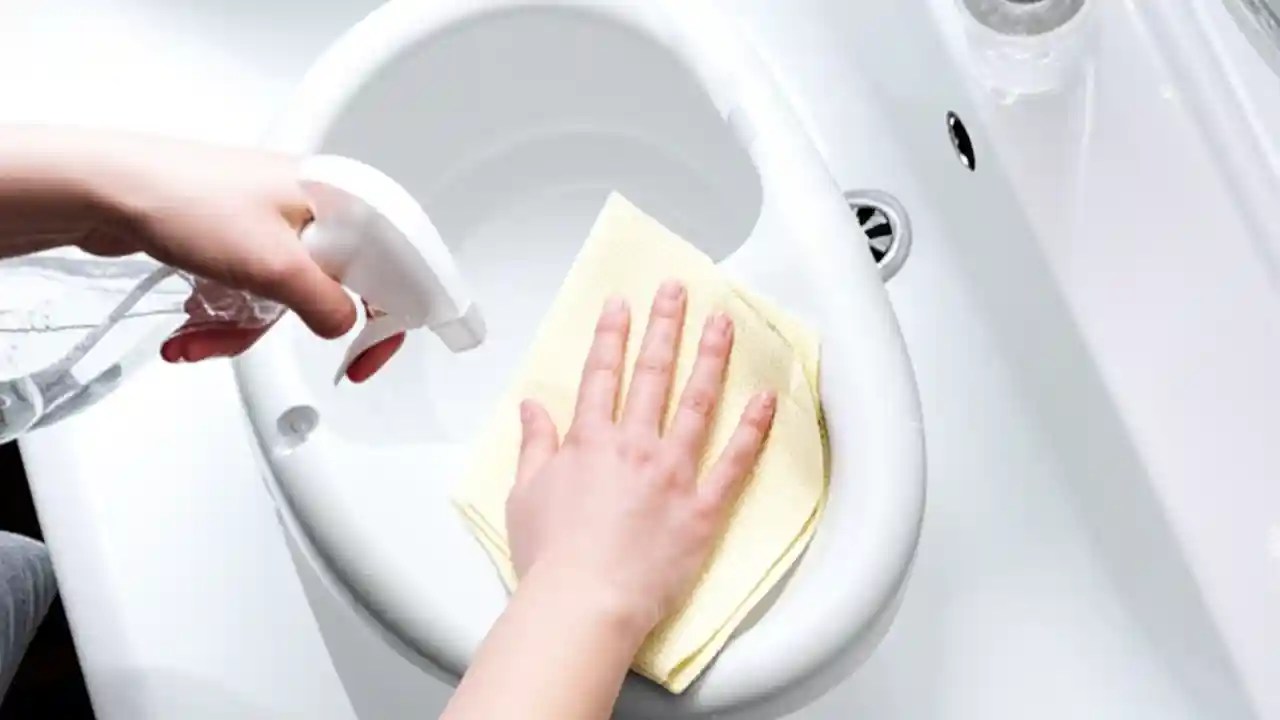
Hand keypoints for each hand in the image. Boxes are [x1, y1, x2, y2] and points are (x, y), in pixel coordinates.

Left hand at [76, 131, 400, 380]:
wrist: (104, 188)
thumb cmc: (184, 200)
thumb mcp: (275, 266)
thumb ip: (326, 305)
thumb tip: (345, 326)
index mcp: (338, 197)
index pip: (393, 263)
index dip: (387, 314)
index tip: (367, 354)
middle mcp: (311, 207)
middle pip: (334, 288)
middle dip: (289, 325)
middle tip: (265, 336)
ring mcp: (273, 223)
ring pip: (287, 299)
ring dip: (245, 328)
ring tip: (206, 334)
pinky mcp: (238, 239)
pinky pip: (252, 294)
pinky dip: (225, 317)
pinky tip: (195, 325)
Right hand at [507, 280, 777, 633]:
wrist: (584, 602)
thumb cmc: (550, 557)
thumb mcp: (524, 495)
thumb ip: (534, 446)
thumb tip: (531, 408)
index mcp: (590, 442)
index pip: (602, 375)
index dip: (612, 335)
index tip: (621, 305)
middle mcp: (635, 446)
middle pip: (652, 374)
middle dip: (665, 327)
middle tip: (677, 291)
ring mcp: (673, 473)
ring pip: (696, 402)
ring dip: (711, 358)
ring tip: (723, 323)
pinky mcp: (703, 508)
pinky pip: (734, 462)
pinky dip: (753, 429)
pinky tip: (765, 398)